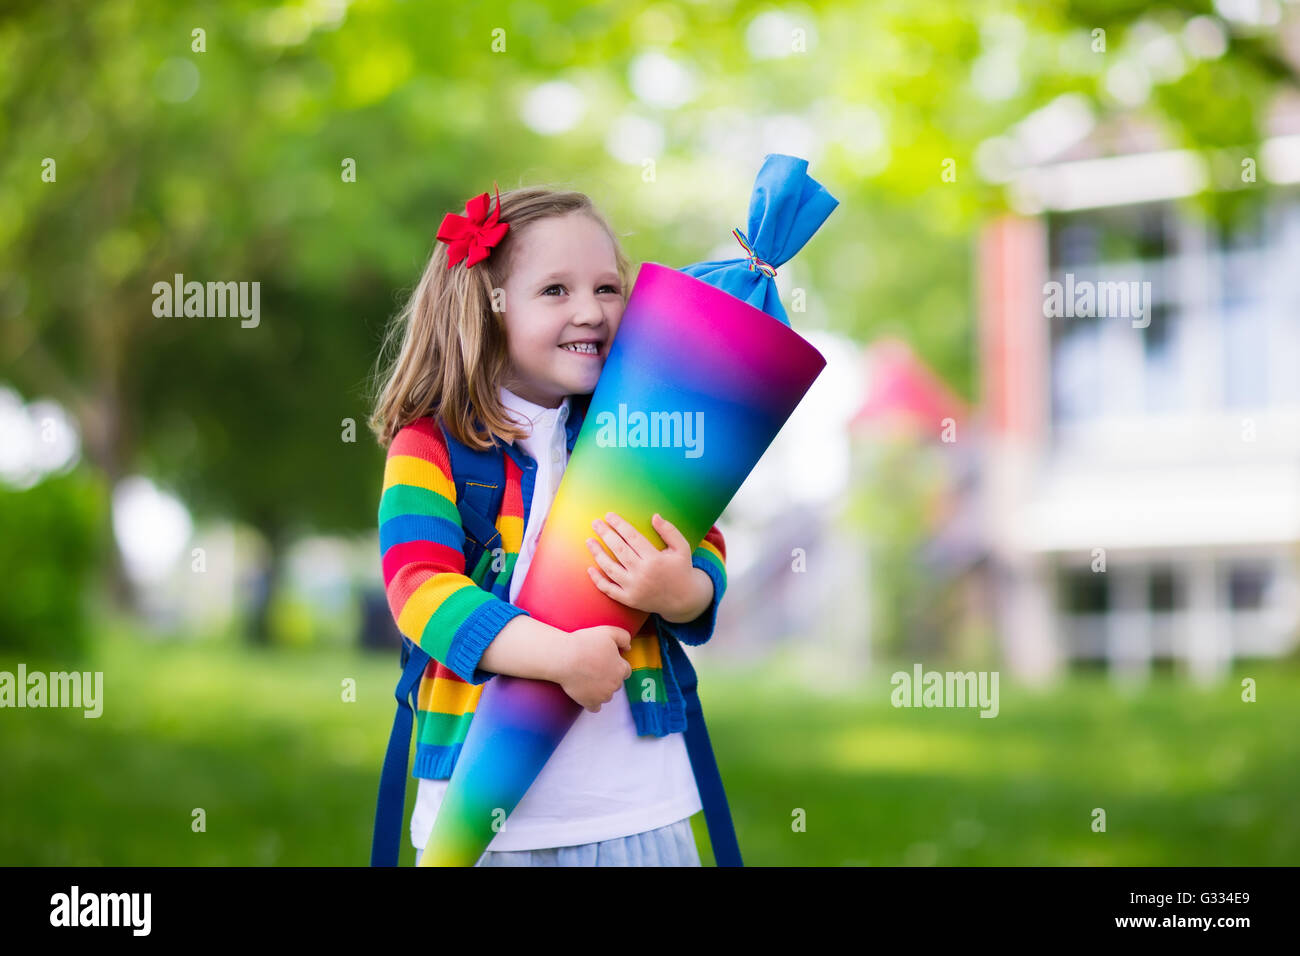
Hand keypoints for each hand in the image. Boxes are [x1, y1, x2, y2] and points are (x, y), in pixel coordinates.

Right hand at [557, 625, 632, 711]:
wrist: (564, 657)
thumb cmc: (585, 643)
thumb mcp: (609, 632)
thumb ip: (624, 637)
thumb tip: (629, 647)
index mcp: (621, 668)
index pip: (626, 670)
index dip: (616, 664)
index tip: (605, 660)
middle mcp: (615, 684)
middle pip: (616, 683)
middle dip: (609, 676)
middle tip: (595, 667)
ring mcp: (603, 695)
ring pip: (607, 695)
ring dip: (602, 689)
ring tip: (588, 678)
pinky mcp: (590, 702)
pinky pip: (595, 707)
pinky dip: (592, 702)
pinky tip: (587, 693)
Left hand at [585, 512, 705, 620]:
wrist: (684, 599)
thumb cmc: (681, 569)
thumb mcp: (682, 548)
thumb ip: (669, 531)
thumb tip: (655, 516)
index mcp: (655, 559)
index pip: (632, 537)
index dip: (619, 524)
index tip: (609, 515)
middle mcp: (642, 574)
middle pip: (618, 550)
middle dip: (605, 534)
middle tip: (595, 523)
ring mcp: (634, 588)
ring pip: (610, 568)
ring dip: (597, 554)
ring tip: (589, 541)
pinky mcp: (629, 600)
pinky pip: (609, 589)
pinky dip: (597, 580)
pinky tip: (590, 568)